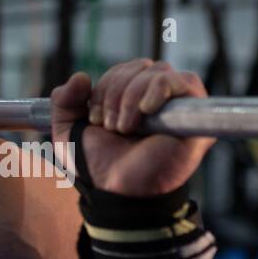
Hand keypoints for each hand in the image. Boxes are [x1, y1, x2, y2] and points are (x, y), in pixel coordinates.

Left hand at [50, 60, 214, 195]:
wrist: (117, 191)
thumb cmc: (98, 165)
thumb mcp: (67, 130)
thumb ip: (63, 101)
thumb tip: (82, 76)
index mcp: (133, 97)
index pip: (124, 69)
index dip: (104, 88)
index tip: (95, 120)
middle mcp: (158, 99)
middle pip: (140, 67)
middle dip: (115, 93)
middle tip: (111, 126)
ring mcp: (178, 107)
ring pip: (157, 72)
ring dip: (131, 97)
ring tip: (126, 128)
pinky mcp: (194, 117)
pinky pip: (183, 81)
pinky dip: (158, 89)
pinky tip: (146, 110)